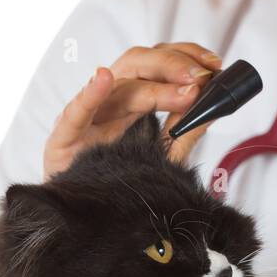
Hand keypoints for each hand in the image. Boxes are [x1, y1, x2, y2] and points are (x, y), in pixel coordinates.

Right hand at [43, 43, 223, 180]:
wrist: (82, 219)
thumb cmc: (115, 182)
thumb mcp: (159, 155)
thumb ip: (183, 131)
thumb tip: (213, 106)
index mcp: (127, 99)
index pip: (155, 62)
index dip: (183, 57)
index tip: (212, 66)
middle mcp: (107, 101)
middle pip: (137, 65)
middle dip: (173, 66)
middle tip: (201, 78)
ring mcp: (85, 118)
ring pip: (117, 88)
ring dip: (153, 87)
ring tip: (183, 92)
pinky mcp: (63, 139)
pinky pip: (76, 113)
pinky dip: (89, 94)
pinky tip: (101, 79)